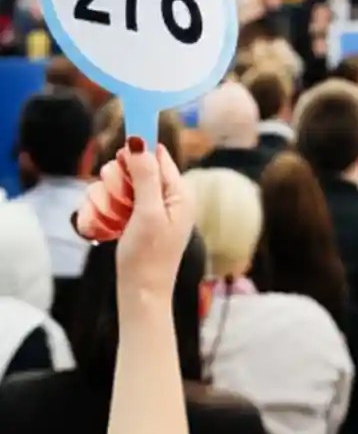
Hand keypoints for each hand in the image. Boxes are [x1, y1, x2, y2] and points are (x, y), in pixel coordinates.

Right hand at [78, 140, 193, 298]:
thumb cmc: (148, 256)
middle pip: (131, 167)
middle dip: (116, 183)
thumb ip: (145, 176)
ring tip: (114, 222)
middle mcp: (166, 196)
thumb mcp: (148, 213)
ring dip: (106, 200)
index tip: (120, 172)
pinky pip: (110, 202)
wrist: (140, 293)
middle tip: (121, 207)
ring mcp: (148, 207)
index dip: (134, 157)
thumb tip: (140, 140)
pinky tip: (105, 228)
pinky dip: (103, 212)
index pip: (156, 154)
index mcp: (179, 191)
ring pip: (115, 184)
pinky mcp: (132, 219)